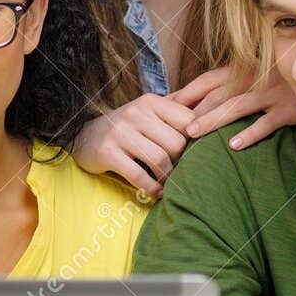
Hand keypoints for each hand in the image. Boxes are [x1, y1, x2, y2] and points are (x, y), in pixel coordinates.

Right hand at [70, 94, 197, 197]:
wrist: (83, 136)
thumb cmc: (125, 128)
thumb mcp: (147, 112)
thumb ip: (174, 113)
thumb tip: (211, 117)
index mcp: (150, 102)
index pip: (188, 121)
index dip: (195, 140)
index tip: (192, 153)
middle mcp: (135, 113)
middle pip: (176, 143)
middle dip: (180, 161)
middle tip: (178, 170)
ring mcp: (120, 133)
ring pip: (160, 160)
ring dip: (167, 177)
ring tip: (167, 183)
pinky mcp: (108, 153)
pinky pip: (138, 175)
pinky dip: (152, 188)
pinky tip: (156, 192)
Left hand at [173, 66, 295, 149]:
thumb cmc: (284, 83)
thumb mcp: (258, 77)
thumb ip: (232, 85)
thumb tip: (200, 102)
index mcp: (243, 70)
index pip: (206, 81)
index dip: (184, 94)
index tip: (162, 108)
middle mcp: (254, 79)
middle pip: (216, 94)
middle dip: (192, 110)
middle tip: (169, 126)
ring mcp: (271, 94)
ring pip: (235, 107)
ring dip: (212, 120)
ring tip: (192, 134)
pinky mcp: (287, 110)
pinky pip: (265, 123)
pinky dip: (249, 134)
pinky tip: (233, 146)